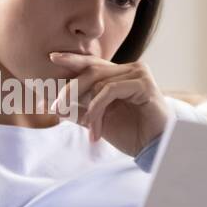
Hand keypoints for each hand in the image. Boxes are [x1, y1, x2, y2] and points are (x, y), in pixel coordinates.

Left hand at [47, 52, 171, 156]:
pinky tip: (96, 129)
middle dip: (69, 89)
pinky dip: (98, 108)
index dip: (73, 60)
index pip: (92, 64)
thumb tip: (52, 106)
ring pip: (99, 83)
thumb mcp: (98, 121)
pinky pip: (110, 90)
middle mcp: (129, 69)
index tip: (52, 58)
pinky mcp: (143, 83)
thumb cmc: (132, 134)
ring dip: (89, 110)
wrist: (154, 148)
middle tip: (54, 107)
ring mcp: (138, 73)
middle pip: (91, 71)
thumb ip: (78, 111)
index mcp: (119, 75)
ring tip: (90, 131)